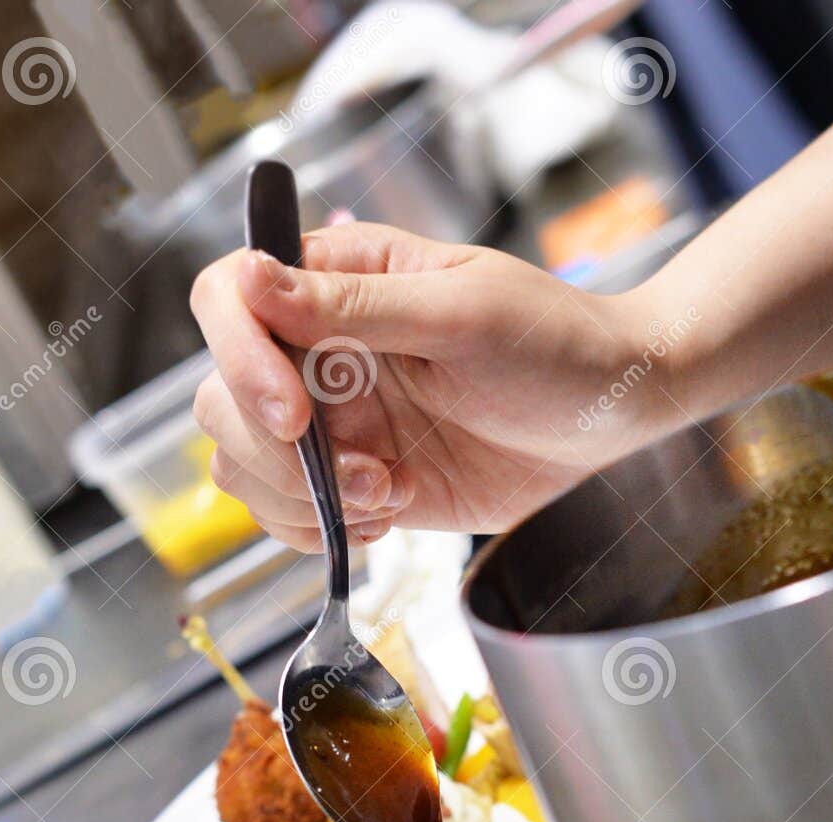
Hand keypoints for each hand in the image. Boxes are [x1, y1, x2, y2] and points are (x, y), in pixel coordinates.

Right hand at [189, 222, 669, 549]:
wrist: (609, 415)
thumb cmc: (553, 341)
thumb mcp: (462, 313)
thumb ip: (355, 307)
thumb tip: (254, 278)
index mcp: (337, 282)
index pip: (229, 298)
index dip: (238, 356)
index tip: (292, 413)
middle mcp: (320, 352)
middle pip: (222, 400)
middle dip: (275, 452)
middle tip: (359, 471)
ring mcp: (336, 423)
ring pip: (247, 469)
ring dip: (304, 499)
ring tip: (388, 492)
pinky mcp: (360, 483)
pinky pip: (294, 519)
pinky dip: (325, 531)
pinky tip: (389, 512)